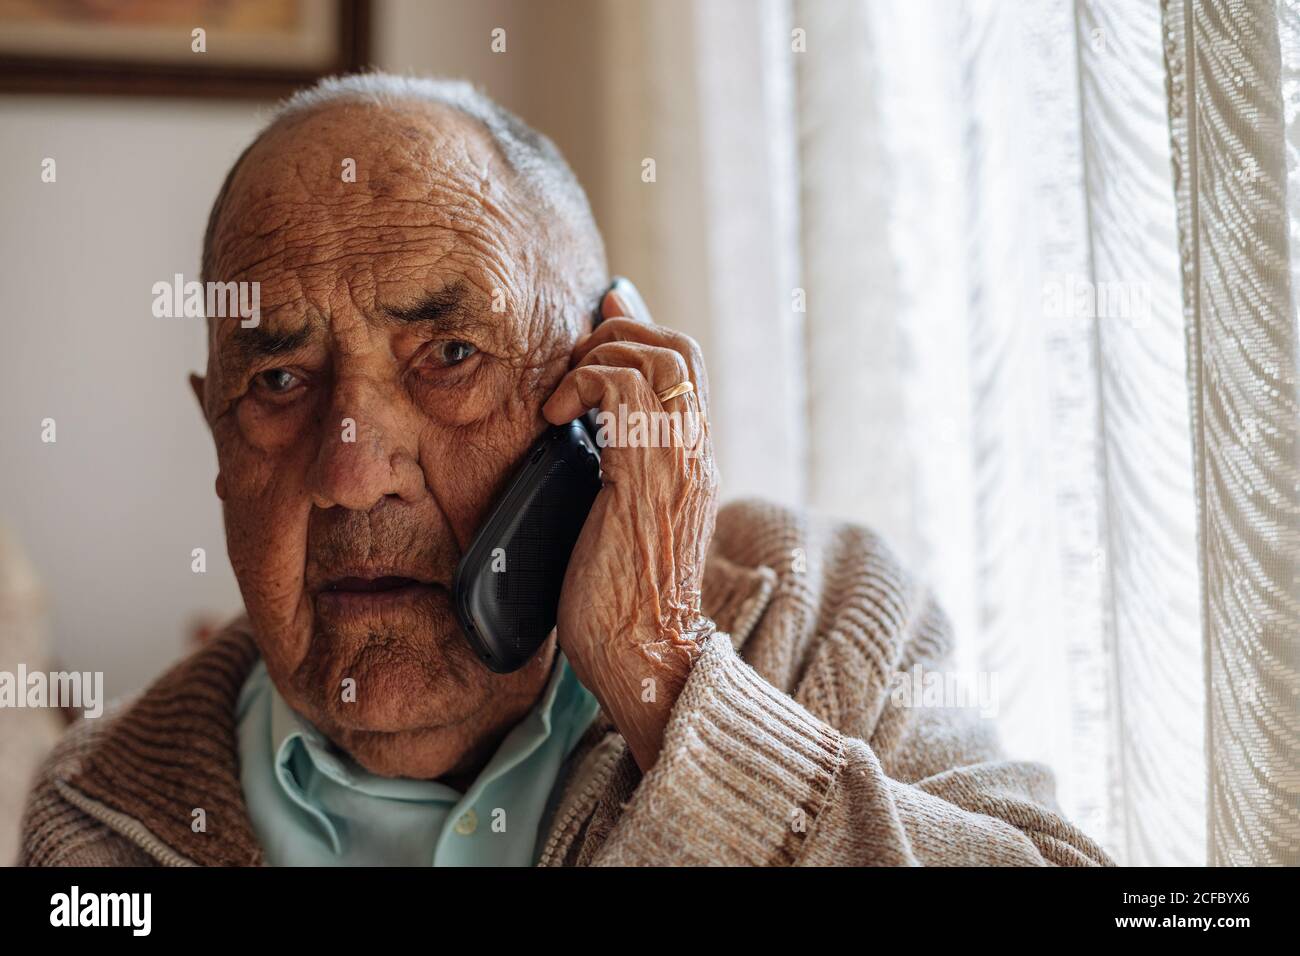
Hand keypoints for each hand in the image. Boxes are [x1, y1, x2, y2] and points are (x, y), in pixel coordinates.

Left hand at [543, 278, 720, 771]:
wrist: (641, 653)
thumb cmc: (619, 598)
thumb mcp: (621, 516)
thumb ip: (616, 464)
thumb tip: (584, 422)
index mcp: (692, 460)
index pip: (685, 365)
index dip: (640, 330)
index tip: (598, 321)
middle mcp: (695, 452)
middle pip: (678, 346)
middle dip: (619, 335)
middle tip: (573, 370)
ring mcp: (676, 461)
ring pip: (655, 356)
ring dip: (598, 358)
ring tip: (563, 398)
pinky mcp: (643, 474)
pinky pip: (621, 389)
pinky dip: (583, 384)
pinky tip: (555, 417)